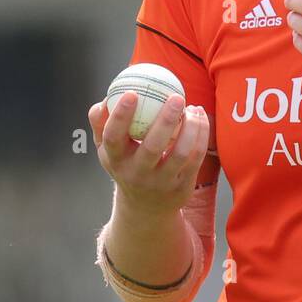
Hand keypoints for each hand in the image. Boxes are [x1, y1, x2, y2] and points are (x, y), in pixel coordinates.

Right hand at [88, 93, 210, 214]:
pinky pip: (195, 158)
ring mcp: (161, 182)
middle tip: (176, 97)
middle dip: (166, 120)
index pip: (114, 138)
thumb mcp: (107, 150)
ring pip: (181, 153)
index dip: (120, 116)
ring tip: (193, 108)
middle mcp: (137, 174)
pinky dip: (201, 136)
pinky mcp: (182, 187)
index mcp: (115, 160)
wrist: (145, 208)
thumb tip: (106, 98)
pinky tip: (200, 118)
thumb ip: (101, 123)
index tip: (132, 93)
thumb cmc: (125, 166)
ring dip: (191, 127)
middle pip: (152, 146)